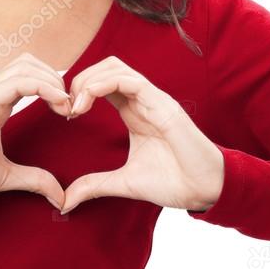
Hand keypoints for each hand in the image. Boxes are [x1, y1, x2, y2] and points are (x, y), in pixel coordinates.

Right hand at [0, 52, 71, 206]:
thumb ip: (34, 179)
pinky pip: (18, 82)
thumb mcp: (7, 176)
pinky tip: (58, 103)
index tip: (68, 112)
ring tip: (64, 105)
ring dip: (51, 80)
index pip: (28, 76)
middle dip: (55, 78)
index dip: (52, 86)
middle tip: (68, 105)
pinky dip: (43, 87)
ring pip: (25, 66)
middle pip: (28, 63)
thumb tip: (60, 195)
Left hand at [59, 56, 224, 213]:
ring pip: (115, 67)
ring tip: (75, 106)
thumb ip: (94, 186)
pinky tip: (87, 104)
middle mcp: (142, 100)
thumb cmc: (173, 182)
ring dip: (88, 80)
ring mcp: (153, 99)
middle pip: (106, 66)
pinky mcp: (162, 104)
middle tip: (66, 106)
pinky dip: (103, 84)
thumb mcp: (123, 183)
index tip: (66, 114)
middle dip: (80, 79)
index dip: (79, 89)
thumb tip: (65, 201)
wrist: (204, 190)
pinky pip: (130, 80)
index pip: (103, 82)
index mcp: (133, 111)